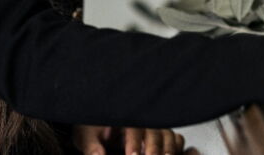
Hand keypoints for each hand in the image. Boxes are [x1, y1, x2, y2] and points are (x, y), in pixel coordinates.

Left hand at [71, 124, 190, 154]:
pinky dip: (176, 148)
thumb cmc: (92, 130)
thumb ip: (92, 146)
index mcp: (124, 115)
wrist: (99, 130)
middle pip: (155, 130)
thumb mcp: (86, 135)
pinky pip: (176, 139)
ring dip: (168, 149)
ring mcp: (154, 128)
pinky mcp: (161, 138)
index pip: (134, 125)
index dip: (135, 141)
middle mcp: (142, 119)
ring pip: (168, 134)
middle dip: (154, 148)